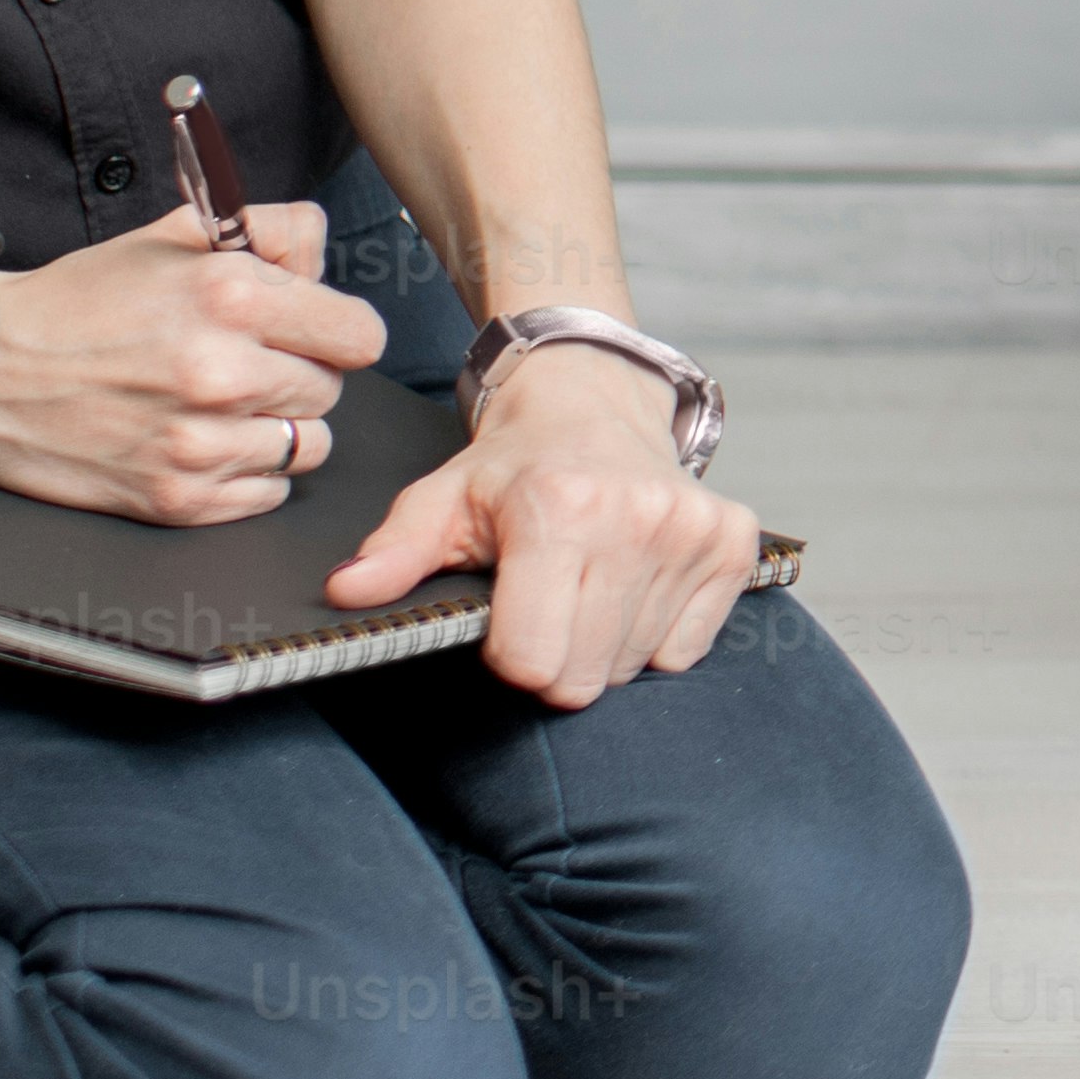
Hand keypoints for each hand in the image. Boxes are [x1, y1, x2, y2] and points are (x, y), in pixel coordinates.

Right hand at [0, 198, 378, 526]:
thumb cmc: (80, 302)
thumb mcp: (173, 237)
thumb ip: (270, 231)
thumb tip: (324, 255)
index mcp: (231, 297)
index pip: (360, 335)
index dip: (337, 330)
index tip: (310, 332)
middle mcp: (223, 373)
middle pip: (330, 390)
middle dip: (297, 374)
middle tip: (244, 363)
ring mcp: (200, 444)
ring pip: (306, 447)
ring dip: (276, 427)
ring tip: (222, 406)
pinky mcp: (176, 499)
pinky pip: (267, 495)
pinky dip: (246, 474)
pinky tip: (203, 443)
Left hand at [338, 331, 756, 702]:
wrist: (594, 401)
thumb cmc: (513, 466)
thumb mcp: (442, 499)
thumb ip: (395, 551)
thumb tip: (346, 593)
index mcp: (558, 508)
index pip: (531, 660)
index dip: (507, 655)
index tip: (503, 619)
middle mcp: (635, 518)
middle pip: (584, 677)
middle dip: (557, 661)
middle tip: (547, 608)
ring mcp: (691, 531)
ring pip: (636, 666)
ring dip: (606, 647)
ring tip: (589, 588)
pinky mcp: (734, 543)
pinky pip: (686, 649)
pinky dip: (657, 635)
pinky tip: (634, 586)